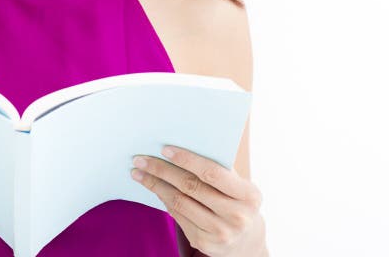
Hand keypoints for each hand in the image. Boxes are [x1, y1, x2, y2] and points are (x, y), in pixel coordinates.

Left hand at [130, 145, 265, 256]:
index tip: (164, 149)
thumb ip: (217, 166)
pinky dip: (163, 199)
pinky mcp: (204, 243)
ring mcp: (220, 232)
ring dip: (155, 185)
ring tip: (139, 172)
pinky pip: (177, 215)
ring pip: (179, 201)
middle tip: (140, 159)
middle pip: (190, 186)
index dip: (186, 159)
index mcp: (249, 195)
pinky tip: (154, 188)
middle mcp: (237, 216)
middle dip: (161, 170)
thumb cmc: (237, 200)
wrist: (246, 240)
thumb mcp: (238, 184)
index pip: (212, 172)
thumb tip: (179, 145)